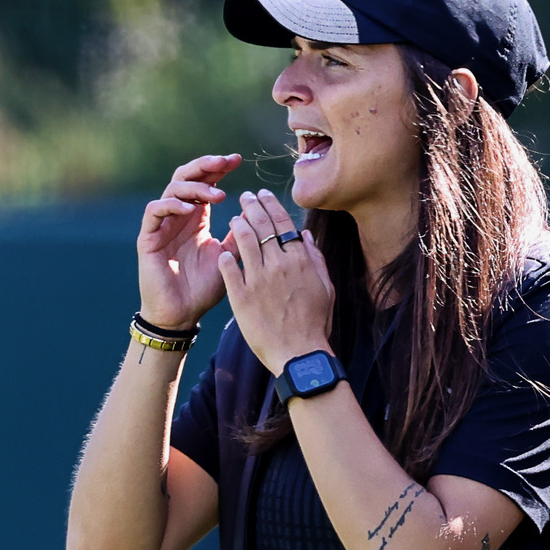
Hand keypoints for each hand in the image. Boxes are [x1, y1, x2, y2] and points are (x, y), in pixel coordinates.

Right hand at [137, 153, 242, 328]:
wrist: (182, 314)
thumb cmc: (203, 287)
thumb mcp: (229, 257)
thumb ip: (240, 235)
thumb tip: (255, 211)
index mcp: (197, 218)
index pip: (205, 183)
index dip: (219, 169)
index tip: (238, 160)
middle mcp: (178, 216)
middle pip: (186, 177)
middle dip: (206, 166)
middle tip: (225, 161)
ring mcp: (162, 226)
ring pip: (172, 189)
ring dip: (195, 186)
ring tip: (217, 194)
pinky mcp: (148, 238)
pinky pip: (154, 212)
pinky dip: (171, 205)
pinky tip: (189, 208)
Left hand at [219, 189, 333, 373]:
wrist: (300, 354)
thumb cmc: (316, 324)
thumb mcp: (326, 288)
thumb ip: (316, 259)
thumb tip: (305, 236)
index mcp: (300, 260)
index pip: (283, 223)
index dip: (271, 206)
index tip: (263, 196)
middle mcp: (279, 264)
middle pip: (262, 225)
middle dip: (252, 206)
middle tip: (245, 197)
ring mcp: (259, 279)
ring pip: (244, 240)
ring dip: (239, 224)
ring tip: (235, 217)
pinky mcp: (242, 296)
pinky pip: (229, 268)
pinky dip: (226, 256)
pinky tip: (223, 250)